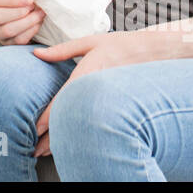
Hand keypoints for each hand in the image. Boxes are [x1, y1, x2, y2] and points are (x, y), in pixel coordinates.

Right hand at [0, 0, 67, 46]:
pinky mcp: (8, 43)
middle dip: (18, 12)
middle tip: (34, 7)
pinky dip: (31, 31)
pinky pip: (18, 40)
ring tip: (40, 14)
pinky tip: (38, 23)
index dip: (12, 0)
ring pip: (7, 30)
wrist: (23, 13)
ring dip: (27, 22)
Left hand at [28, 28, 180, 157]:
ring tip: (48, 150)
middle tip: (37, 147)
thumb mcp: (90, 42)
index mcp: (88, 73)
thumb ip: (62, 50)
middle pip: (72, 118)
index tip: (35, 128)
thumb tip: (38, 54)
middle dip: (53, 136)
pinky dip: (82, 132)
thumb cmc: (123, 44)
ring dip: (65, 139)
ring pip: (83, 124)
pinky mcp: (115, 105)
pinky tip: (73, 140)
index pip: (64, 100)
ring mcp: (107, 100)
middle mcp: (96, 90)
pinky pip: (94, 120)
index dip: (48, 117)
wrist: (158, 51)